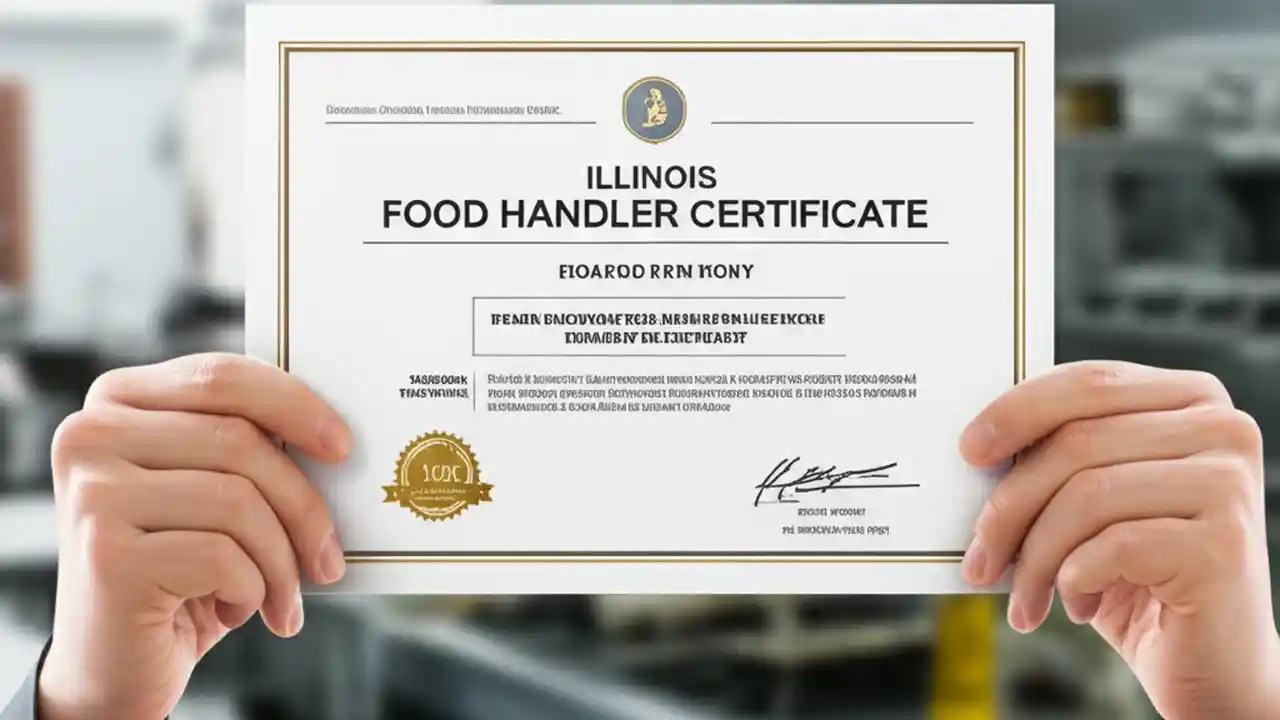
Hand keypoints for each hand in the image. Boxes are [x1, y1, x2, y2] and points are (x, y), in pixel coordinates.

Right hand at [38, 354, 351, 719]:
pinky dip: (250, 590)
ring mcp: (92, 493)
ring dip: (282, 562)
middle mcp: (90, 435)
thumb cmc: (181, 570)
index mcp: (118, 400)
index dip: (295, 406)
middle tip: (329, 560)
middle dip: (304, 508)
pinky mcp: (106, 553)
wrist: (115, 665)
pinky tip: (238, 611)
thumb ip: (248, 449)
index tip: (343, 448)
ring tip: (283, 598)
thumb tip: (337, 439)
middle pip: (240, 441)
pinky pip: (221, 557)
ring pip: (237, 501)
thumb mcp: (213, 494)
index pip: (223, 377)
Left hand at [960, 361, 1279, 718]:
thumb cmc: (1136, 575)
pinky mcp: (1224, 543)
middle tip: (978, 560)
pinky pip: (1113, 546)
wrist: (1208, 660)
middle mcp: (1222, 428)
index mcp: (1190, 398)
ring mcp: (1228, 483)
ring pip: (1087, 496)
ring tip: (1024, 600)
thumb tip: (975, 445)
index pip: (1087, 382)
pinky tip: (1076, 606)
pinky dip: (1075, 580)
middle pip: (1076, 443)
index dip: (1017, 411)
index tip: (967, 452)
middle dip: (1008, 507)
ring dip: (1034, 558)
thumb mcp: (1091, 504)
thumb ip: (1057, 457)